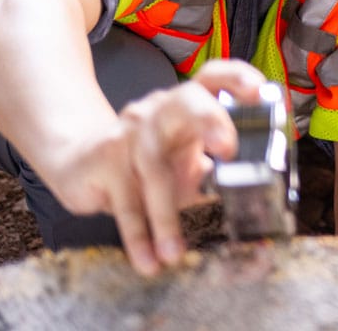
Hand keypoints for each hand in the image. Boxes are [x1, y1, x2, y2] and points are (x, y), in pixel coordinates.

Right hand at [35, 58, 267, 275]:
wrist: (79, 162)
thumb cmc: (147, 163)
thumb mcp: (186, 161)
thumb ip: (217, 169)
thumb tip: (257, 193)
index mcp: (188, 105)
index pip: (214, 78)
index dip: (237, 79)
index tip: (258, 91)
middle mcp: (160, 110)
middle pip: (186, 102)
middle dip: (210, 119)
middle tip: (228, 149)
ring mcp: (129, 130)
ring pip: (153, 168)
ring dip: (164, 216)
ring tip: (175, 252)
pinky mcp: (104, 156)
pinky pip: (124, 200)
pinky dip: (139, 235)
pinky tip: (149, 259)